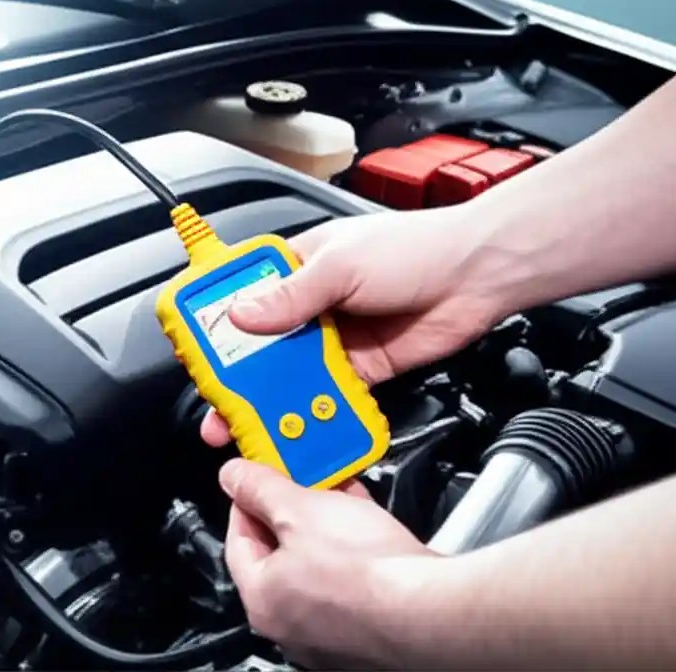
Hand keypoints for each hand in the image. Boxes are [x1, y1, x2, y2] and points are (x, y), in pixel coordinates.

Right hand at [202, 207, 509, 445]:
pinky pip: (328, 396)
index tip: (197, 351)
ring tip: (250, 426)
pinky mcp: (362, 370)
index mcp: (295, 269)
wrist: (478, 275)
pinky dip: (314, 412)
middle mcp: (310, 306)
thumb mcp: (340, 265)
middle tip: (217, 403)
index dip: (218, 324)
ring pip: (291, 375)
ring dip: (272, 399)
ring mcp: (335, 340)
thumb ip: (290, 297)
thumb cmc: (414, 248)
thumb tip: (242, 316)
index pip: (242, 296)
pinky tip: (299, 427)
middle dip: (237, 376)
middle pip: (261, 346)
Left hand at [220, 459, 438, 668]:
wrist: (434, 611)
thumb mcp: (301, 508)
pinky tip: (373, 532)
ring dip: (328, 533)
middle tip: (305, 487)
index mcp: (262, 599)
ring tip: (344, 502)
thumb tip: (234, 476)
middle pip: (279, 558)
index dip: (248, 502)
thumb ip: (261, 488)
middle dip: (294, 516)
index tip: (259, 481)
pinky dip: (356, 557)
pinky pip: (350, 587)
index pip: (238, 540)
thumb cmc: (367, 570)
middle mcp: (290, 628)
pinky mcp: (369, 637)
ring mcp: (331, 637)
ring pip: (318, 571)